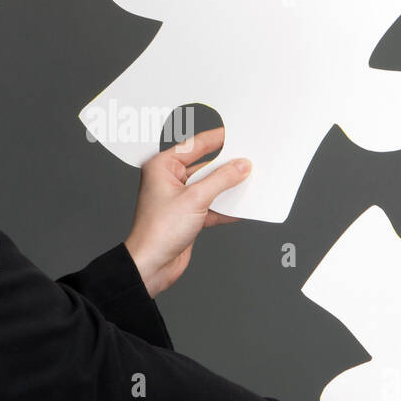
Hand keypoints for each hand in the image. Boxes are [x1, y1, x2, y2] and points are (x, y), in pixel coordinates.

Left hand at [124, 126, 250, 297]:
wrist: (152, 266)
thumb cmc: (158, 231)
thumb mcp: (195, 199)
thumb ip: (221, 180)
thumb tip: (240, 167)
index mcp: (163, 167)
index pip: (194, 146)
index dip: (216, 139)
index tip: (236, 135)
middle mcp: (169, 180)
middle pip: (204, 167)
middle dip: (226, 167)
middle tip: (248, 160)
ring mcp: (179, 199)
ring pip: (209, 187)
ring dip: (227, 188)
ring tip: (249, 182)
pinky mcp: (187, 216)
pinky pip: (211, 206)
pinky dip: (225, 208)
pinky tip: (241, 208)